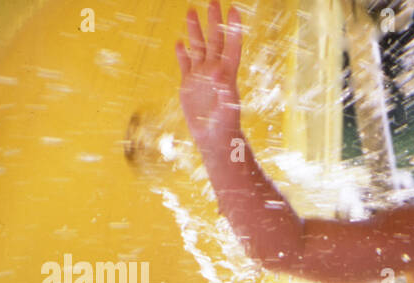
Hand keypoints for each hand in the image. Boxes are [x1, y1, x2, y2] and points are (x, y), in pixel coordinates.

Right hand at [175, 2, 243, 149]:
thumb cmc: (225, 127)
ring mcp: (201, 76)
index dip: (233, 29)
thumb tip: (220, 75)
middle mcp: (214, 71)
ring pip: (198, 47)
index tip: (234, 11)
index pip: (231, 46)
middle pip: (214, 40)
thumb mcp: (226, 110)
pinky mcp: (189, 84)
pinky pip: (185, 64)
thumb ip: (225, 93)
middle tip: (213, 1)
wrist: (213, 138)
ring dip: (195, 30)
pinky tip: (179, 42)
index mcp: (227, 75)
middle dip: (213, 21)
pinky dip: (182, 53)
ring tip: (191, 11)